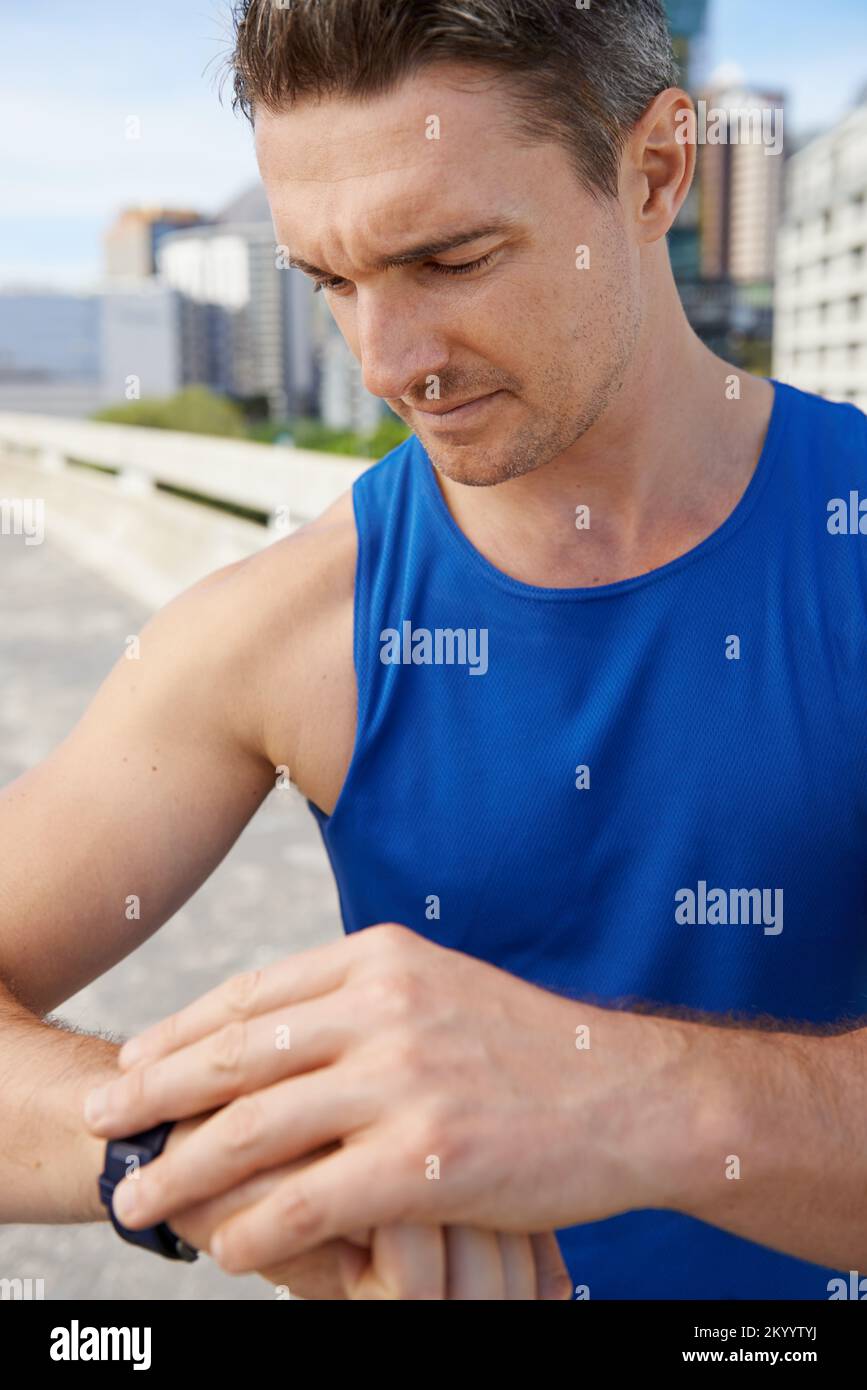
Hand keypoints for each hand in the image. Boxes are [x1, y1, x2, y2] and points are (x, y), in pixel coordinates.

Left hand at [86, 924, 690, 1272]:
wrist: (634, 1094)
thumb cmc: (532, 1048)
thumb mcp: (442, 990)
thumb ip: (363, 1000)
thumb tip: (275, 1032)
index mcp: (383, 958)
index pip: (255, 994)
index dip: (183, 1031)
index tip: (136, 1060)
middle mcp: (385, 1006)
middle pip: (237, 1053)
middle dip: (155, 1093)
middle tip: (103, 1120)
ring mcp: (405, 1079)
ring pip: (255, 1128)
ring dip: (184, 1169)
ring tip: (141, 1199)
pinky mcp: (428, 1156)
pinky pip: (311, 1201)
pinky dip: (257, 1228)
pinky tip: (228, 1247)